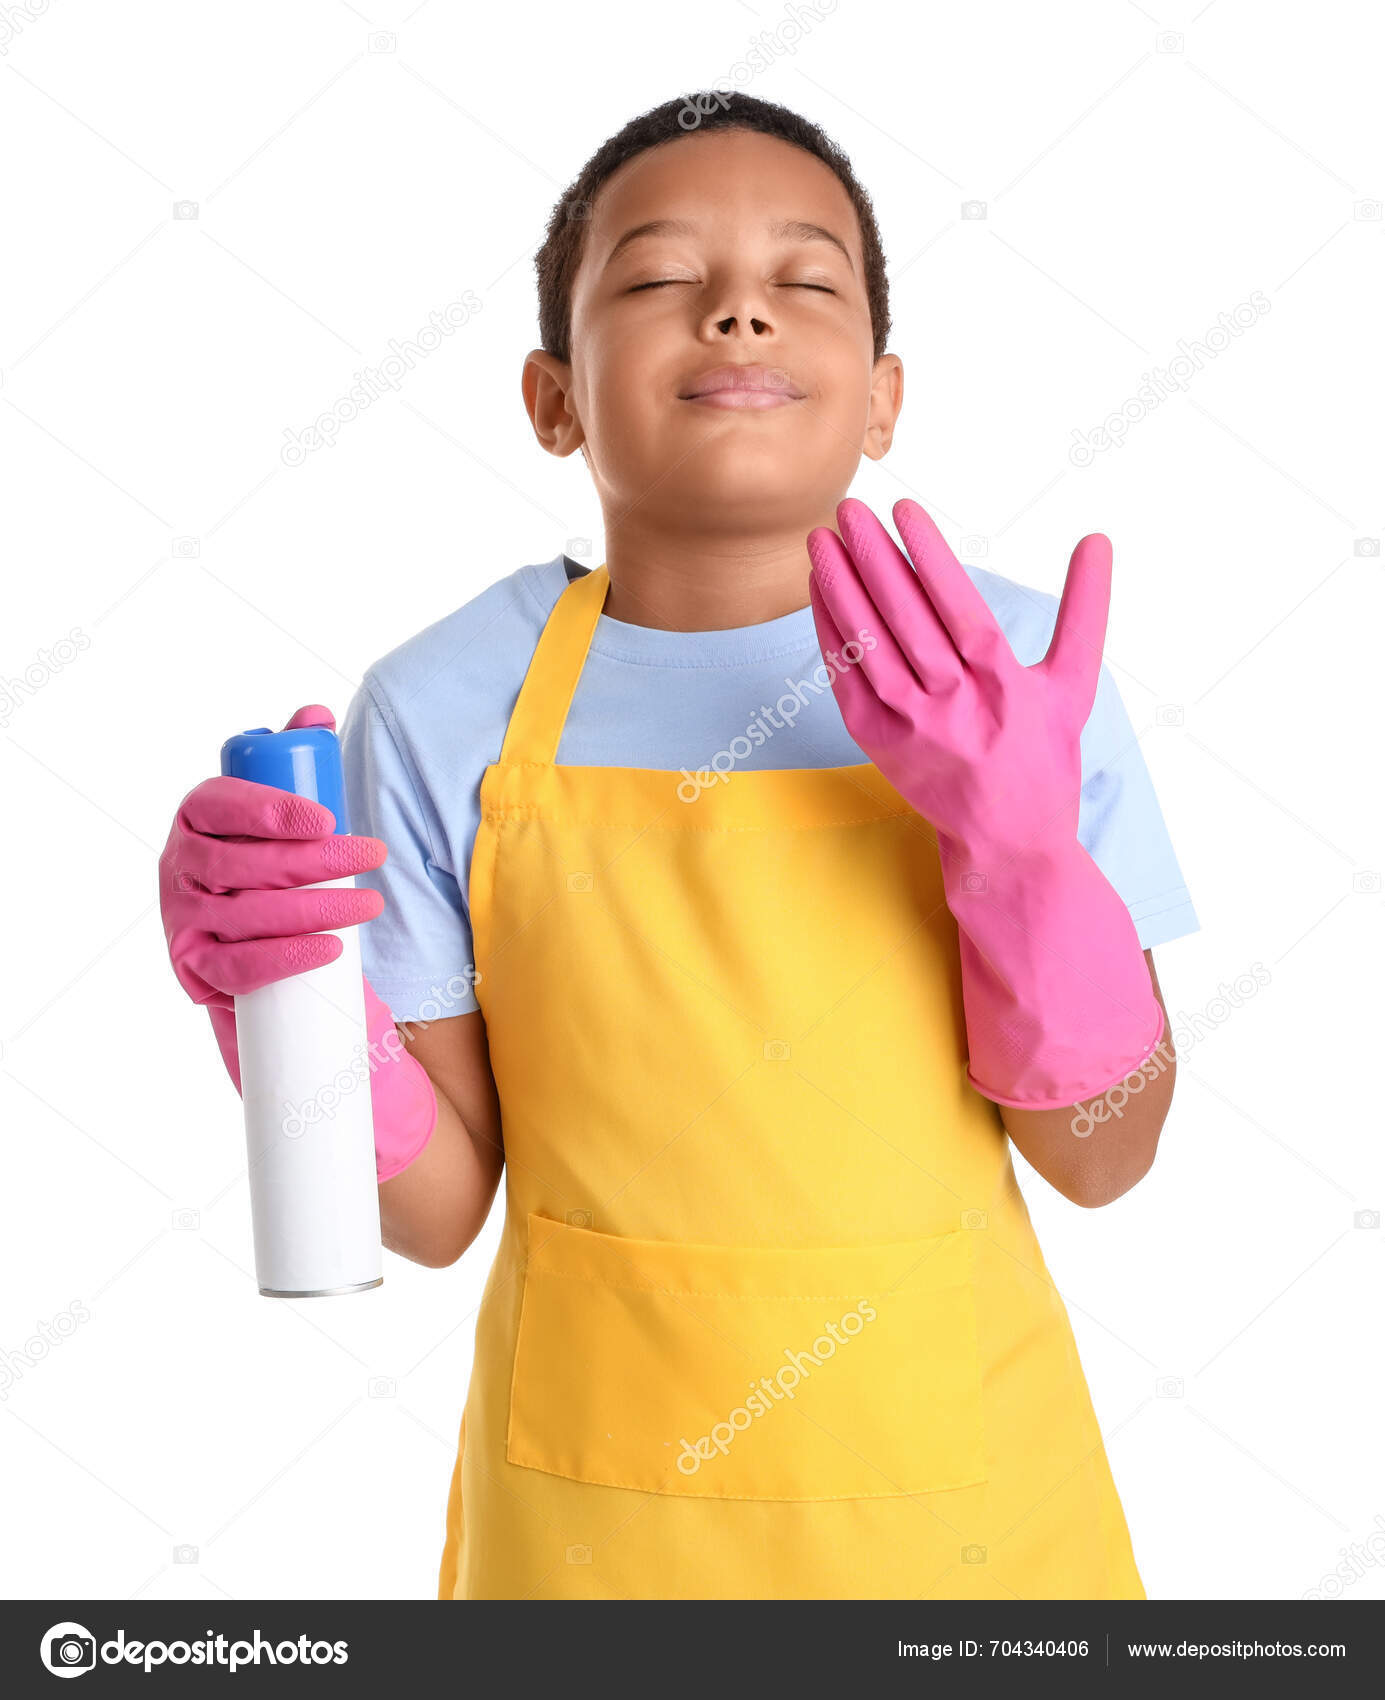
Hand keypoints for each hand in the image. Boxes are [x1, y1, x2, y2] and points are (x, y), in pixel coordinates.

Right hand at [159, 705, 385, 1012]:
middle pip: (243, 863)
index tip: (330, 818)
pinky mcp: (194, 964)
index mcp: (196, 816)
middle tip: (372, 855)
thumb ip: (290, 760)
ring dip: (315, 910)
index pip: (223, 804)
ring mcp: (181, 916)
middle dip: (316, 860)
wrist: (238, 936)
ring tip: (368, 904)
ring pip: (246, 915)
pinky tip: (331, 949)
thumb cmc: (265, 858)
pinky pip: (237, 967)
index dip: (273, 809)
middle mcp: (178, 863)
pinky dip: (286, 958)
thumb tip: (315, 715)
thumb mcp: (273, 809)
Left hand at [807, 498, 1109, 863]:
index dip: (928, 556)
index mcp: (1005, 683)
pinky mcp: (881, 747)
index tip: (902, 510)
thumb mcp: (1075, 684)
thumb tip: (1097, 540)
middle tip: (848, 510)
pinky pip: (848, 684)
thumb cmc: (1044, 755)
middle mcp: (956, 705)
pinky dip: (831, 638)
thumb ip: (1085, 609)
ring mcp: (913, 728)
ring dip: (842, 592)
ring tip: (822, 542)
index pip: (958, 606)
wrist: (1010, 842)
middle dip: (874, 560)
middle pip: (906, 621)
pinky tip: (819, 595)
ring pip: (870, 649)